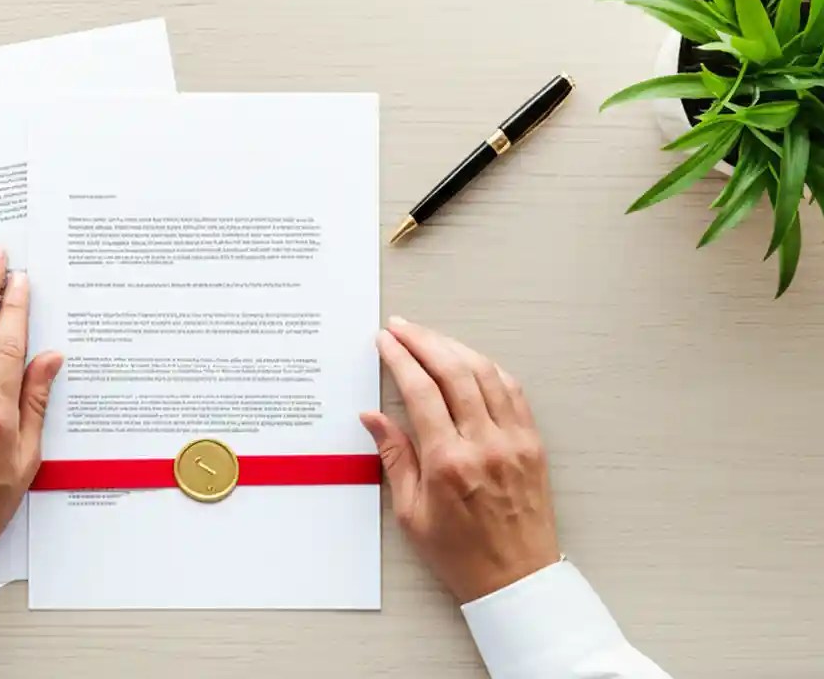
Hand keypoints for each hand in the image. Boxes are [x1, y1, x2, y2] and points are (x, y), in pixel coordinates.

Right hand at [360, 317, 559, 602]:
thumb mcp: (411, 513)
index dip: (400, 358)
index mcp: (449, 463)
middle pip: (453, 371)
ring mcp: (514, 441)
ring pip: (485, 373)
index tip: (384, 341)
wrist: (516, 579)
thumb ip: (394, 457)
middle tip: (401, 326)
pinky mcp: (532, 444)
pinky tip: (470, 361)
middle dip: (423, 340)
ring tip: (430, 336)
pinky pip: (512, 391)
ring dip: (455, 347)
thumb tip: (373, 417)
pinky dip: (488, 368)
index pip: (421, 391)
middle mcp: (485, 445)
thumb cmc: (462, 554)